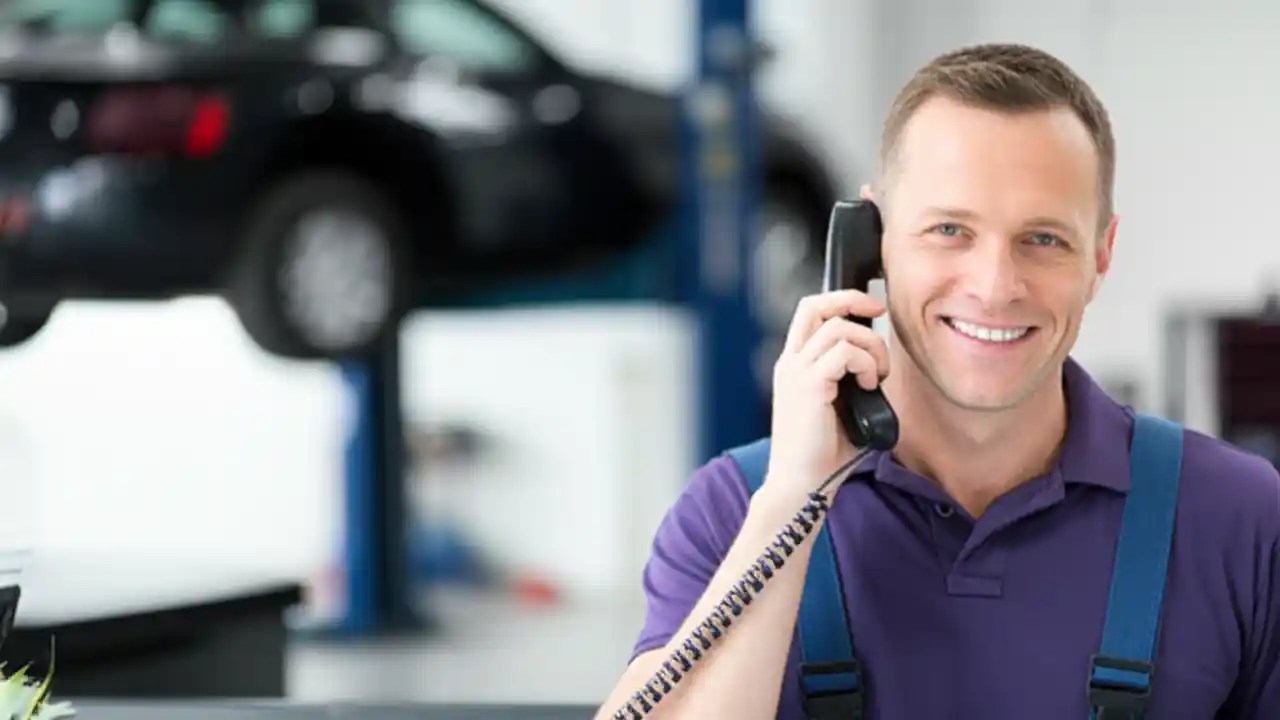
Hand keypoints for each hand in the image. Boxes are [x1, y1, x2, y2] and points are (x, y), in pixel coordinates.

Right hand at [766, 289, 888, 486]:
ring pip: (838, 329)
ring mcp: (796, 373)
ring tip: (876, 375)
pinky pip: (845, 353)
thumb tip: (879, 367)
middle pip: (814, 306)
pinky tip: (869, 386)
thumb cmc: (821, 455)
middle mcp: (790, 364)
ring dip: (869, 346)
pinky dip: (865, 364)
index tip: (872, 311)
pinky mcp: (808, 385)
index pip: (811, 314)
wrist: (800, 485)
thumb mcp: (841, 408)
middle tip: (878, 313)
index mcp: (794, 367)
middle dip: (852, 299)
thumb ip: (852, 382)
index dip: (842, 302)